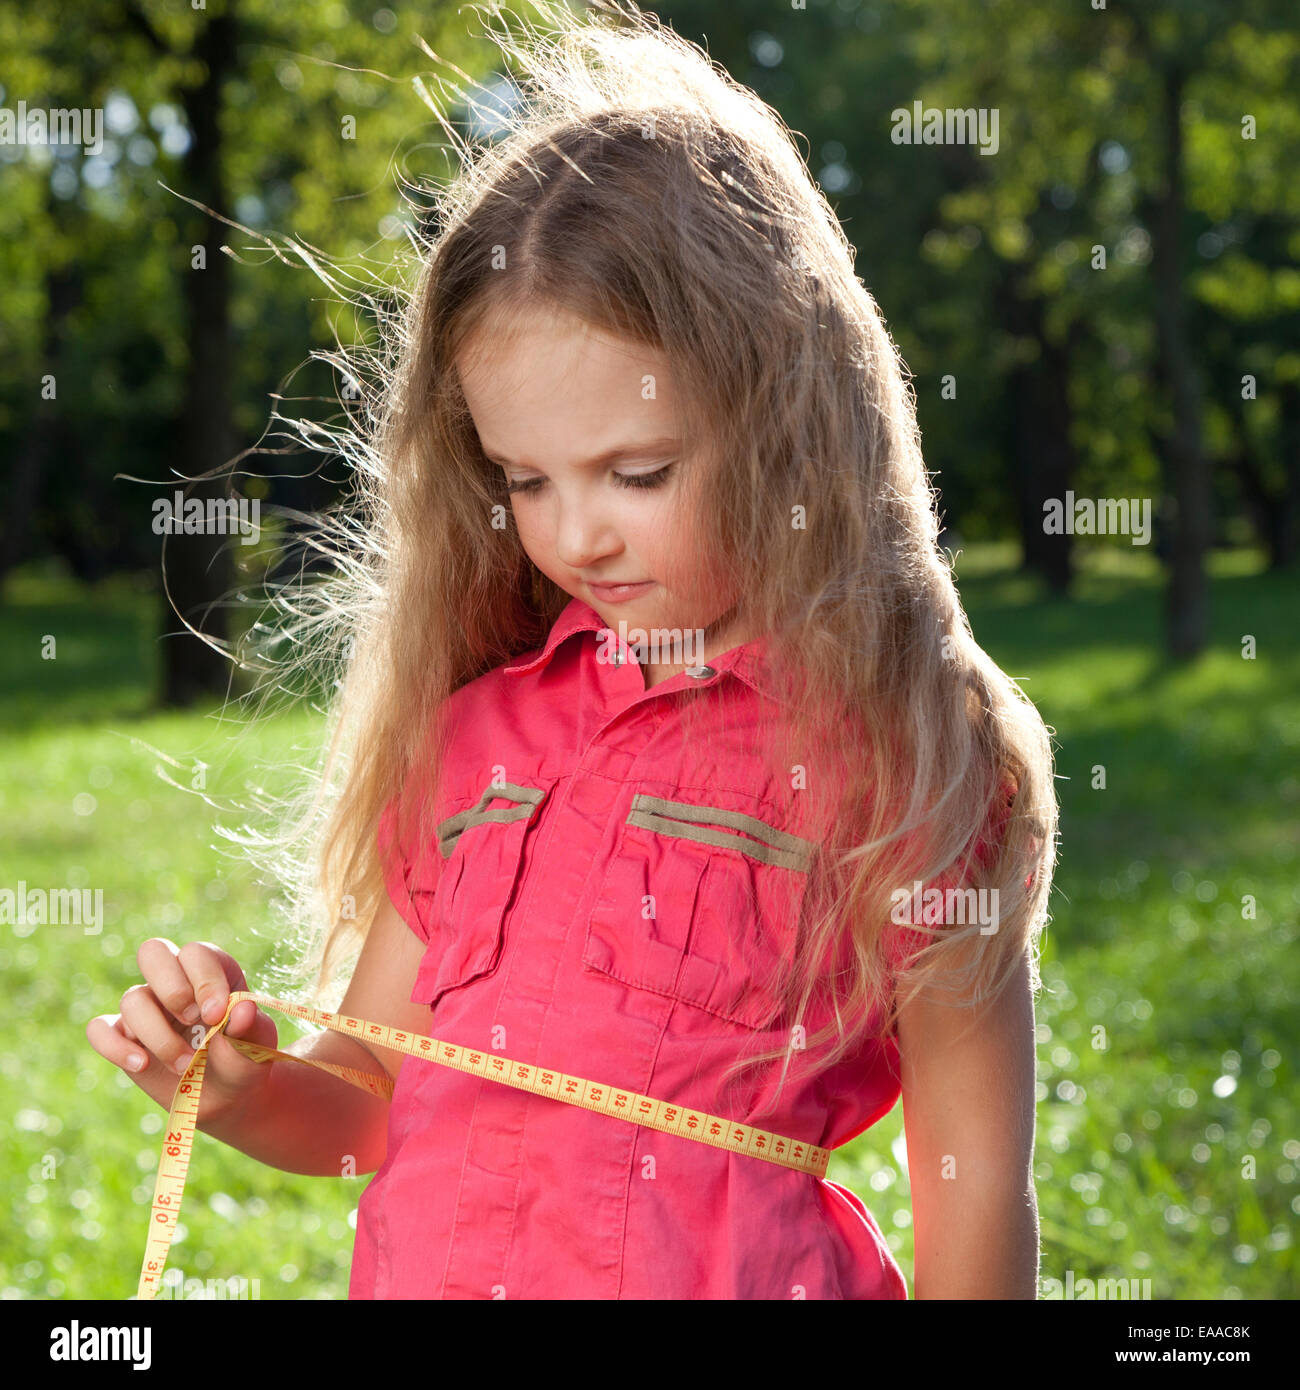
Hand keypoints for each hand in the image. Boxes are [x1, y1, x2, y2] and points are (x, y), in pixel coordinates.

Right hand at [86, 938, 277, 1120]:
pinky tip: (141, 1064)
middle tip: (192, 1021)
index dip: (204, 980)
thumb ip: (251, 1026)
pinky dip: (114, 1046)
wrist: (226, 1097)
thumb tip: (240, 1011)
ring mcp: (147, 1007)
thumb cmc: (243, 1059)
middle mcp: (175, 981)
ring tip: (187, 1065)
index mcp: (212, 971)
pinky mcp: (123, 1036)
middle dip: (172, 988)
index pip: (196, 953)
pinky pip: (99, 1029)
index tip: (217, 1016)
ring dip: (159, 1037)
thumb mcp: (257, 1045)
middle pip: (153, 952)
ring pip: (132, 999)